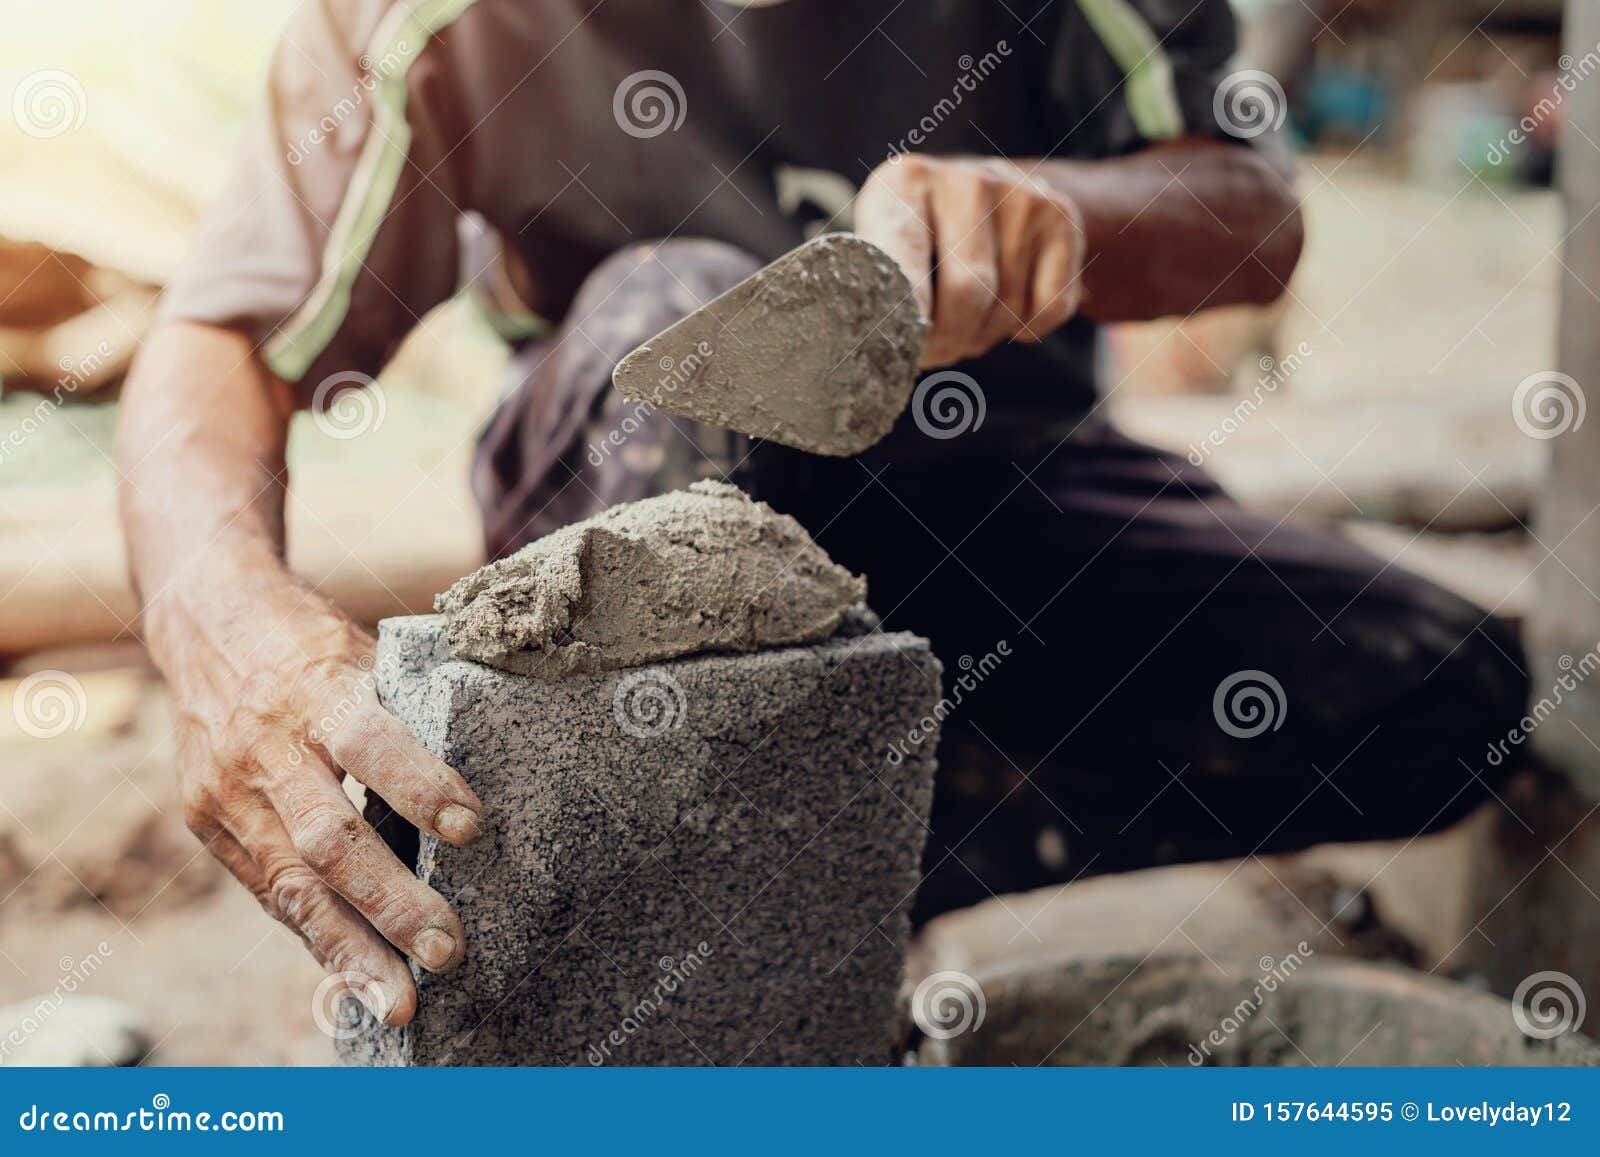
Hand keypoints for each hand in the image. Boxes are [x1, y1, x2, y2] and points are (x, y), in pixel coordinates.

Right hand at [159, 570, 483, 1025]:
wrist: (207, 624)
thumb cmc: (316, 643)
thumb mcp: (365, 651)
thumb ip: (414, 704)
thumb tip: (504, 751)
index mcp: (316, 688)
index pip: (368, 740)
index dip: (419, 784)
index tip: (472, 828)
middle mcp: (266, 747)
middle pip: (328, 837)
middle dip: (391, 902)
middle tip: (450, 950)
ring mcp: (230, 793)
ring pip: (293, 885)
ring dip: (352, 951)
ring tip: (404, 1001)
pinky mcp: (212, 826)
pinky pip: (271, 895)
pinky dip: (318, 940)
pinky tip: (358, 981)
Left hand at [857, 154, 1085, 368]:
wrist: (980, 187)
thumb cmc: (917, 234)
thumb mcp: (883, 243)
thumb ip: (877, 289)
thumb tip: (873, 355)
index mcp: (907, 184)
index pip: (908, 273)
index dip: (907, 328)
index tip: (902, 356)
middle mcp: (967, 181)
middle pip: (968, 294)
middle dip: (949, 341)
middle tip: (935, 351)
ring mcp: (1021, 195)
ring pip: (1008, 308)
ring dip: (984, 335)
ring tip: (966, 321)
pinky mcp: (1061, 216)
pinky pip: (1051, 307)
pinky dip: (1028, 328)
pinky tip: (1008, 310)